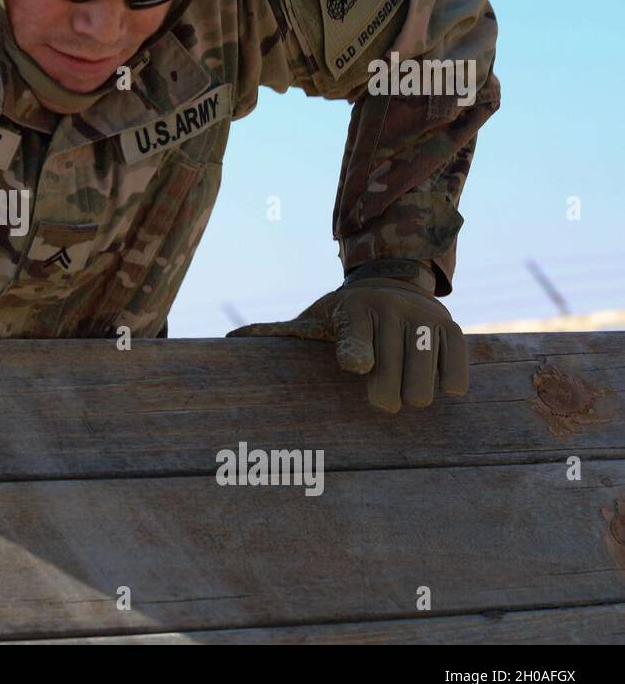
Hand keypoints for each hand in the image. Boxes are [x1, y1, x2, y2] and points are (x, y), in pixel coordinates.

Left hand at [225, 270, 467, 412]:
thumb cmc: (343, 315)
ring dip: (415, 395)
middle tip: (380, 400)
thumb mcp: (312, 320)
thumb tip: (229, 338)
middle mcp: (390, 311)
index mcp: (353, 311)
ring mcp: (423, 320)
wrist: (392, 282)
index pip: (354, 340)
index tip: (356, 367)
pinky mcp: (452, 330)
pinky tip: (435, 384)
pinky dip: (447, 385)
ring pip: (423, 380)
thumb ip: (276, 332)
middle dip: (385, 395)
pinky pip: (454, 371)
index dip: (356, 353)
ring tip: (407, 394)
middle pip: (390, 372)